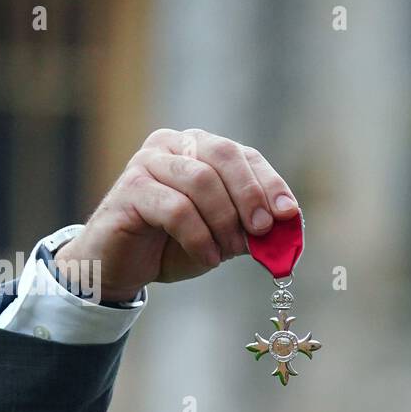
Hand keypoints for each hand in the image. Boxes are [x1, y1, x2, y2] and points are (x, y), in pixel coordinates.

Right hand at [57, 128, 298, 302]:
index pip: (243, 155)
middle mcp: (173, 145)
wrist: (122, 266)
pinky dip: (199, 237)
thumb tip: (287, 225)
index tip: (287, 214)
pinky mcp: (131, 189)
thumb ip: (251, 227)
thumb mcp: (223, 235)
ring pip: (201, 180)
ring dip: (224, 221)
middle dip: (250, 195)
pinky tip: (207, 258)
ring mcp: (148, 162)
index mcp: (199, 147)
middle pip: (223, 155)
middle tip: (261, 230)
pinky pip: (177, 209)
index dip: (269, 183)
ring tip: (229, 251)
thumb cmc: (174, 245)